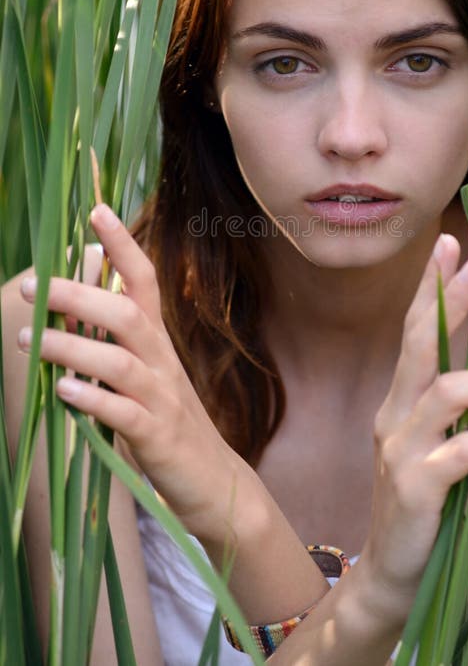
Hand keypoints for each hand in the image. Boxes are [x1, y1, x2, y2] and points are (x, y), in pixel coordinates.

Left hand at [18, 204, 249, 541]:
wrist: (215, 482)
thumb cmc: (169, 424)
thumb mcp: (146, 377)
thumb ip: (114, 346)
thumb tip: (68, 316)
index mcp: (158, 343)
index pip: (144, 281)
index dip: (123, 245)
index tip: (97, 210)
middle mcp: (162, 363)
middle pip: (127, 315)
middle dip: (79, 296)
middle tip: (31, 286)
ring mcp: (162, 400)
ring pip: (120, 362)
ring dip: (73, 347)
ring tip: (28, 339)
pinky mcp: (157, 438)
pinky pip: (124, 414)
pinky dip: (91, 400)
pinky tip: (60, 391)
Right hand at [355, 233, 467, 625]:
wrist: (391, 575)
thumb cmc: (423, 506)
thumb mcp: (434, 449)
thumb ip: (453, 412)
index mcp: (398, 402)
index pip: (413, 333)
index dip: (430, 289)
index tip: (447, 244)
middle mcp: (393, 415)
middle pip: (420, 343)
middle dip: (451, 300)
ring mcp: (400, 449)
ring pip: (447, 392)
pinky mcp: (416, 486)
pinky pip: (464, 452)